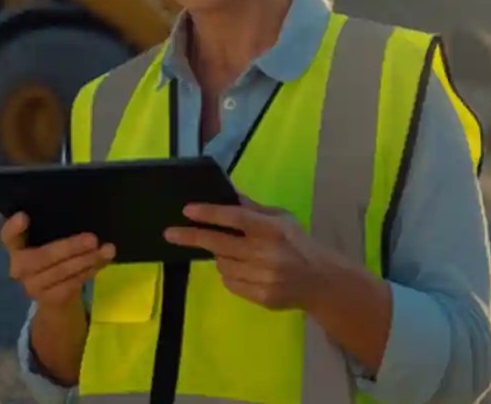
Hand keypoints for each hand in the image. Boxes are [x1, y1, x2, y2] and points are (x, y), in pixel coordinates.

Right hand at [1, 211, 115, 310]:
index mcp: (16, 247)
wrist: (56, 298)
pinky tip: (100, 263)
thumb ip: (57, 229)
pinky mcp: (47, 300)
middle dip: (70, 247)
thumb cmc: (54, 260)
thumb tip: (87, 213)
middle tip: (92, 239)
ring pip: (61, 272)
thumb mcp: (52, 241)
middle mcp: (18, 267)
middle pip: (42, 256)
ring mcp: (31, 286)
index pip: (8, 237)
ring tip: (106, 250)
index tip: (23, 216)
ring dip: (87, 260)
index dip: (13, 228)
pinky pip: (69, 285)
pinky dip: (88, 272)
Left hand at [163, 195, 327, 310]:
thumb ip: (253, 208)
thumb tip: (227, 193)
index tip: (187, 210)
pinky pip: (230, 283)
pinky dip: (230, 274)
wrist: (320, 281)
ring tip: (235, 253)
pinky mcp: (260, 296)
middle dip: (192, 237)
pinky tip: (242, 269)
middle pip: (220, 244)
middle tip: (170, 233)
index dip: (209, 213)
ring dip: (220, 257)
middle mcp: (265, 253)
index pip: (235, 217)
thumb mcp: (281, 218)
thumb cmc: (298, 243)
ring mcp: (262, 277)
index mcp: (271, 229)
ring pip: (223, 265)